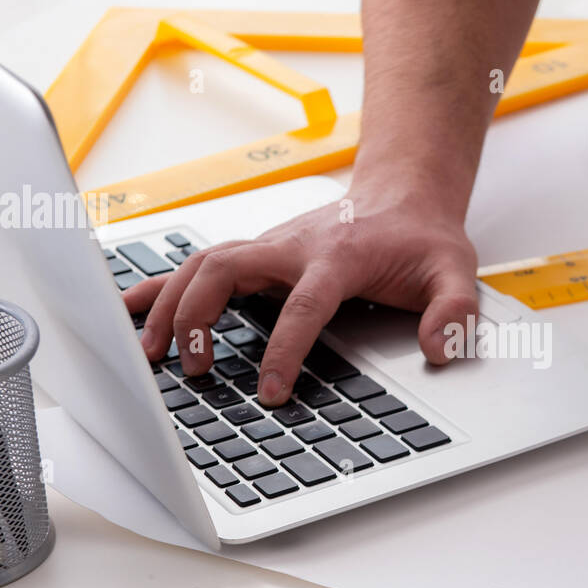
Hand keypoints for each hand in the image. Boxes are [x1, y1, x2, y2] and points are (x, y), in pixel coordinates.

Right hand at [123, 178, 478, 405]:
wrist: (404, 196)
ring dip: (171, 304)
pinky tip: (131, 310)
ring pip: (203, 264)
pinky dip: (163, 285)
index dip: (284, 348)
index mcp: (338, 257)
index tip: (271, 391)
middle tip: (193, 369)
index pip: (303, 305)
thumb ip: (454, 312)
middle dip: (200, 318)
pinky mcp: (258, 254)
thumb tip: (439, 348)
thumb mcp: (456, 273)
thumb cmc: (423, 238)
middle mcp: (293, 246)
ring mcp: (269, 247)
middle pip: (226, 270)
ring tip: (150, 352)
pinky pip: (200, 265)